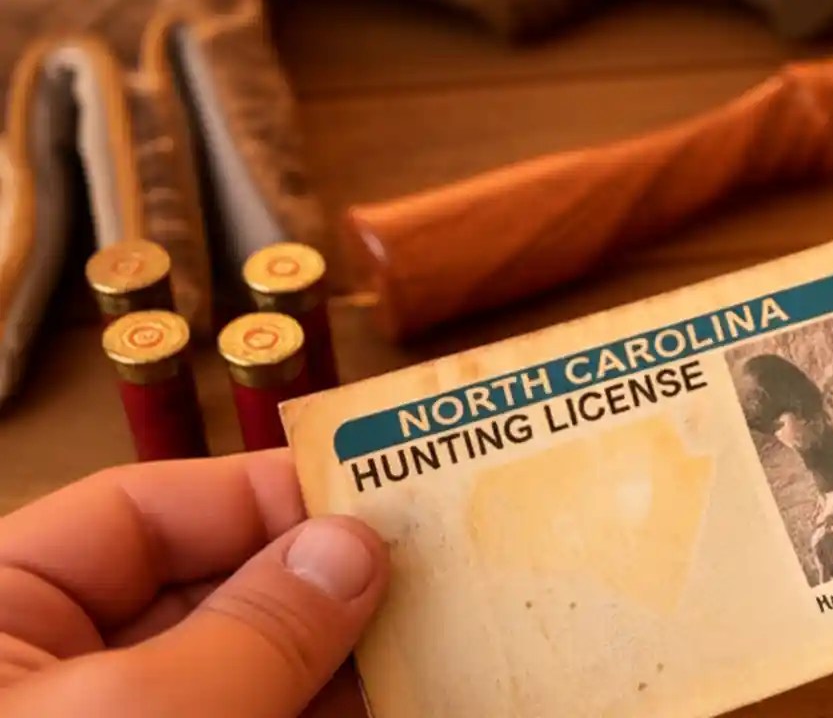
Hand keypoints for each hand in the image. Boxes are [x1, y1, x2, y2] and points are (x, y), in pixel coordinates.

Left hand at [0, 450, 388, 716]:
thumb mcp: (140, 713)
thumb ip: (254, 628)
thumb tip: (353, 547)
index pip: (131, 512)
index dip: (256, 494)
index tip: (367, 499)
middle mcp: (51, 674)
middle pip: (202, 593)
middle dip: (314, 585)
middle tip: (420, 574)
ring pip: (238, 672)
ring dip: (334, 656)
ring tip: (424, 639)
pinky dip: (319, 714)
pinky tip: (385, 702)